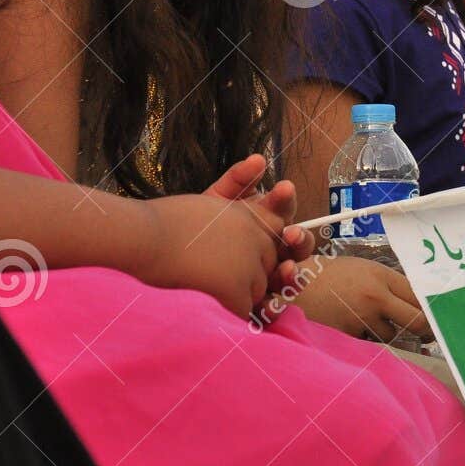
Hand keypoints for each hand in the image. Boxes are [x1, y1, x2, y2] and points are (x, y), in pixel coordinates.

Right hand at [138, 193, 281, 317]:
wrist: (140, 235)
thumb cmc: (159, 225)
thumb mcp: (205, 212)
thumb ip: (229, 225)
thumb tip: (239, 244)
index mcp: (248, 215)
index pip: (274, 238)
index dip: (257, 252)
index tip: (234, 260)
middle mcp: (255, 236)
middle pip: (269, 268)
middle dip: (249, 278)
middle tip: (215, 281)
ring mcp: (249, 262)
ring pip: (258, 292)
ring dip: (237, 298)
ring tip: (206, 292)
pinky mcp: (236, 287)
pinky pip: (244, 311)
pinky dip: (227, 315)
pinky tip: (206, 307)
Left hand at [203, 154, 315, 292]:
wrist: (164, 256)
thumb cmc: (196, 228)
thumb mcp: (216, 202)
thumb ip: (237, 179)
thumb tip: (260, 159)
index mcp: (265, 220)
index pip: (284, 207)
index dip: (286, 199)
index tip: (284, 189)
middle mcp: (272, 248)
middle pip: (298, 243)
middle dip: (300, 239)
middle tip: (293, 234)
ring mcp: (266, 275)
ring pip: (290, 276)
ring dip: (294, 273)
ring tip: (287, 270)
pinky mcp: (254, 302)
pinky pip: (272, 305)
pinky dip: (274, 305)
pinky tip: (271, 303)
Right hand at [280, 255, 429, 342]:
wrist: (286, 285)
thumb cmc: (326, 276)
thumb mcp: (360, 270)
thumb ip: (387, 285)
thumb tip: (416, 303)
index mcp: (381, 275)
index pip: (419, 295)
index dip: (431, 308)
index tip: (438, 316)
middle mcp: (376, 295)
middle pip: (416, 320)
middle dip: (424, 329)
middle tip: (427, 335)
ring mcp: (362, 317)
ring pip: (390, 335)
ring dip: (383, 333)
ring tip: (362, 320)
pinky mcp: (347, 335)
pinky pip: (366, 343)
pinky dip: (361, 340)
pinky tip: (346, 327)